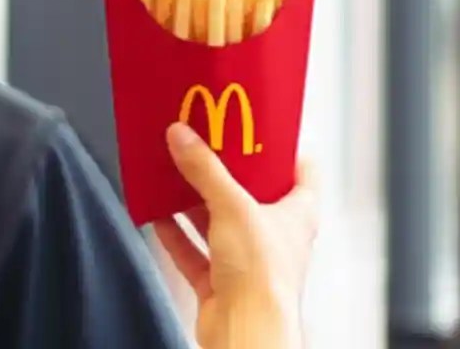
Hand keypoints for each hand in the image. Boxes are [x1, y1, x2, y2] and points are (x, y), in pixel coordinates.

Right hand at [154, 123, 318, 348]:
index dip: (284, 151)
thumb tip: (184, 137)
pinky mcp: (220, 281)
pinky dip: (175, 234)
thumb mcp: (232, 206)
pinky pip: (193, 251)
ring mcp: (246, 261)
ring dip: (195, 203)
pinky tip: (158, 216)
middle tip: (204, 148)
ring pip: (218, 223)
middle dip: (225, 174)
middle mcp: (274, 237)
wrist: (246, 329)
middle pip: (251, 196)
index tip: (259, 130)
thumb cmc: (263, 277)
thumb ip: (205, 169)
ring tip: (174, 175)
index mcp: (296, 215)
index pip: (302, 174)